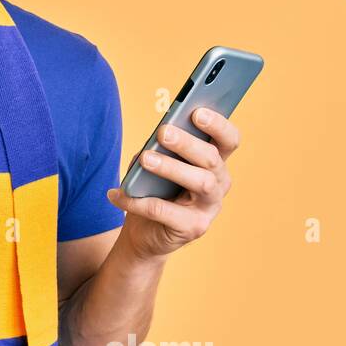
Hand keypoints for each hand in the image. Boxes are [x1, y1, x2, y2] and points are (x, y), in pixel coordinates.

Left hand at [105, 106, 239, 260]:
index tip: (197, 111)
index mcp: (214, 163)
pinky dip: (138, 201)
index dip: (218, 125)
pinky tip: (117, 194)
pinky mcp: (194, 228)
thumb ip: (159, 149)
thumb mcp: (154, 165)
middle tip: (163, 132)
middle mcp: (219, 183)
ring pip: (200, 182)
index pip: (228, 140)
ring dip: (171, 167)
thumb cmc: (153, 191)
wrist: (144, 234)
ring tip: (145, 159)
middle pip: (212, 159)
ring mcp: (210, 208)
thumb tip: (155, 139)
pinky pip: (166, 211)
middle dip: (188, 143)